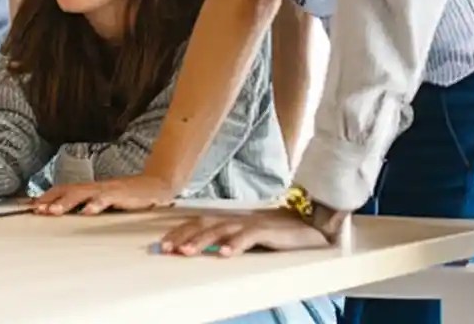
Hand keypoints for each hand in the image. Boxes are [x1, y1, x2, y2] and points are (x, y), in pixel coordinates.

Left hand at [32, 174, 176, 215]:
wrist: (155, 186)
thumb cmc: (126, 196)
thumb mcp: (103, 200)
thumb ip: (86, 204)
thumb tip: (66, 213)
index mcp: (88, 188)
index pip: (62, 189)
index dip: (46, 197)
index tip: (30, 206)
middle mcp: (94, 187)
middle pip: (68, 190)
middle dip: (50, 200)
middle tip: (36, 210)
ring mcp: (107, 190)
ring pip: (82, 194)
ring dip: (66, 202)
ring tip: (54, 211)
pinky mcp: (121, 195)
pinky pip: (106, 199)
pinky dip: (95, 205)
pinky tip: (87, 212)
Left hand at [158, 208, 329, 256]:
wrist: (311, 226)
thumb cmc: (278, 233)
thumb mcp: (247, 237)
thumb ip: (228, 240)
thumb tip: (205, 250)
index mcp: (230, 220)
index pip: (198, 222)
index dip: (179, 232)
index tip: (162, 244)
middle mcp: (237, 219)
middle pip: (204, 224)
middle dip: (182, 236)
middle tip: (166, 249)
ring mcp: (252, 223)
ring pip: (221, 230)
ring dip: (202, 241)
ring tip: (186, 252)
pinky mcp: (268, 231)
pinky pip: (249, 236)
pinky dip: (236, 244)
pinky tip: (225, 254)